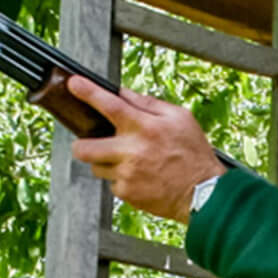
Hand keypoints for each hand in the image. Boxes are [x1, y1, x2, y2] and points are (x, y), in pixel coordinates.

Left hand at [66, 75, 221, 221]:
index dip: (88, 92)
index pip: (109, 105)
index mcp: (145, 127)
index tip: (74, 84)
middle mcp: (132, 151)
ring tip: (128, 161)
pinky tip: (139, 176)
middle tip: (88, 143)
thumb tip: (124, 93)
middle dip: (81, 145)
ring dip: (105, 163)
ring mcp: (127, 174)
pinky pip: (112, 184)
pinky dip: (121, 179)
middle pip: (84, 148)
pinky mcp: (127, 193)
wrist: (203, 192)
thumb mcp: (179, 118)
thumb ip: (148, 104)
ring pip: (96, 167)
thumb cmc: (193, 153)